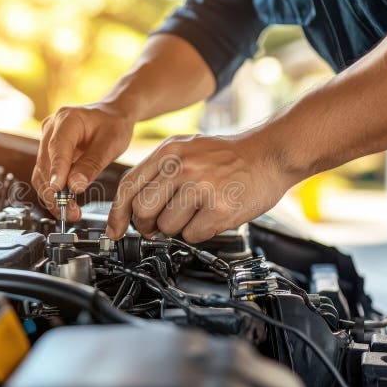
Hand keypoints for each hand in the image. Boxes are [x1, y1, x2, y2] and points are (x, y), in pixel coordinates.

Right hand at [33, 103, 134, 220]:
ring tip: (70, 212)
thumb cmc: (112, 125)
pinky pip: (45, 175)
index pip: (58, 147)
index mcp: (67, 119)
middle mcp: (51, 128)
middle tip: (71, 212)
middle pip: (46, 164)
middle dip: (56, 191)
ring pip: (41, 173)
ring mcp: (47, 140)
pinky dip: (53, 192)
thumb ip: (92, 164)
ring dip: (52, 195)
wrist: (111, 117)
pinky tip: (65, 204)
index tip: (57, 189)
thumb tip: (75, 185)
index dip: (57, 170)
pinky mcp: (48, 153)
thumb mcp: (110, 144)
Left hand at [105, 132, 298, 242]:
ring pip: (167, 227)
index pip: (129, 185)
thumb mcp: (187, 151)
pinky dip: (200, 232)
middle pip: (142, 210)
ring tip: (196, 214)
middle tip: (158, 227)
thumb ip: (159, 173)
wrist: (271, 153)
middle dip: (146, 226)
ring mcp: (201, 186)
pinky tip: (212, 216)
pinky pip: (193, 235)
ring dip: (178, 229)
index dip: (118, 213)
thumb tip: (132, 209)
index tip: (115, 229)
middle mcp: (182, 166)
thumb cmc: (230, 157)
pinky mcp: (219, 207)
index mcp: (169, 151)